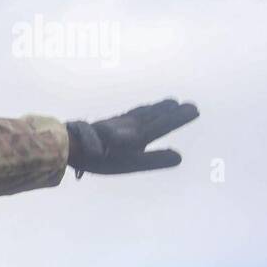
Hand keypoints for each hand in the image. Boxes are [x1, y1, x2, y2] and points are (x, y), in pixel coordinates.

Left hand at [66, 99, 198, 176]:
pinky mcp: (106, 125)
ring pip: (142, 113)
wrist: (71, 144)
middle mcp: (131, 125)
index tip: (194, 109)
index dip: (179, 118)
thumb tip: (179, 157)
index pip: (164, 125)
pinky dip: (140, 111)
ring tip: (167, 104)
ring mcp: (118, 123)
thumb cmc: (101, 158)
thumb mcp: (130, 163)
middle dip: (171, 111)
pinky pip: (129, 114)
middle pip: (155, 116)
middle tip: (186, 104)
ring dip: (157, 108)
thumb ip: (154, 159)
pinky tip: (135, 114)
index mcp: (140, 134)